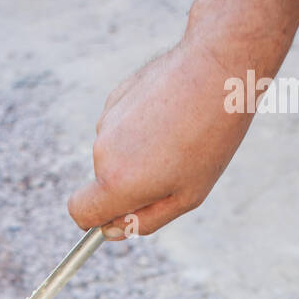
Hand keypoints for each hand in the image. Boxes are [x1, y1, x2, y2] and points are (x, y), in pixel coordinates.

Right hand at [68, 37, 254, 238]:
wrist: (218, 67)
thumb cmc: (209, 139)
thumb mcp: (187, 196)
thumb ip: (145, 221)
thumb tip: (111, 232)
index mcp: (117, 183)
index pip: (79, 212)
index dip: (95, 219)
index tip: (116, 214)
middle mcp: (103, 152)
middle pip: (103, 183)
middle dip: (129, 182)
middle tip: (174, 166)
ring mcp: (107, 121)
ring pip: (114, 153)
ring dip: (139, 152)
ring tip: (177, 134)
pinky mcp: (116, 97)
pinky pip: (121, 126)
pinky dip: (140, 126)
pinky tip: (170, 113)